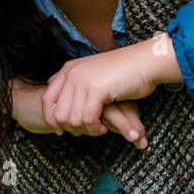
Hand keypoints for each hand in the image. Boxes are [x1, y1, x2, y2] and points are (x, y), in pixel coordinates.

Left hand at [42, 34, 181, 135]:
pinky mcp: (96, 90)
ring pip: (72, 119)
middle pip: (57, 113)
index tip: (62, 131)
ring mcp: (83, 80)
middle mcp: (72, 73)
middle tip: (88, 131)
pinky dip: (95, 128)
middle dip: (71, 128)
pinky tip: (105, 128)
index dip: (52, 118)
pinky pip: (87, 119)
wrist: (146, 62)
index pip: (47, 99)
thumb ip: (77, 84)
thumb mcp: (94, 74)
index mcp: (69, 69)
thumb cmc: (124, 71)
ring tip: (99, 129)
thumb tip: (62, 103)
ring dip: (86, 130)